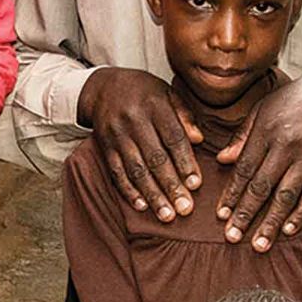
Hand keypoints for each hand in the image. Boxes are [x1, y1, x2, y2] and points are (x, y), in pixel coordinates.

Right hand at [80, 68, 205, 221]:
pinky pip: (116, 172)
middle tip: (185, 208)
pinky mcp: (104, 146)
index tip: (196, 185)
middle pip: (155, 158)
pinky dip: (129, 191)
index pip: (173, 138)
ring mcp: (117, 135)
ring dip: (152, 195)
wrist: (102, 86)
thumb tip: (200, 140)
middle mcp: (134, 120)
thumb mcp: (167, 93)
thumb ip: (185, 115)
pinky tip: (142, 206)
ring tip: (167, 215)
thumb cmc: (143, 91)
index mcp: (155, 105)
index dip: (185, 162)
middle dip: (171, 186)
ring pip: (136, 169)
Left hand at [217, 68, 301, 250]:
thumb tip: (222, 160)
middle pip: (262, 187)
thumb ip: (242, 136)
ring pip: (286, 196)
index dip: (232, 194)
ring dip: (271, 222)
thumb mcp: (262, 108)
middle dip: (246, 215)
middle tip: (232, 238)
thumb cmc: (293, 98)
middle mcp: (286, 147)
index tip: (221, 215)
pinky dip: (301, 213)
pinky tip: (289, 231)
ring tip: (259, 245)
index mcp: (267, 132)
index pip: (245, 170)